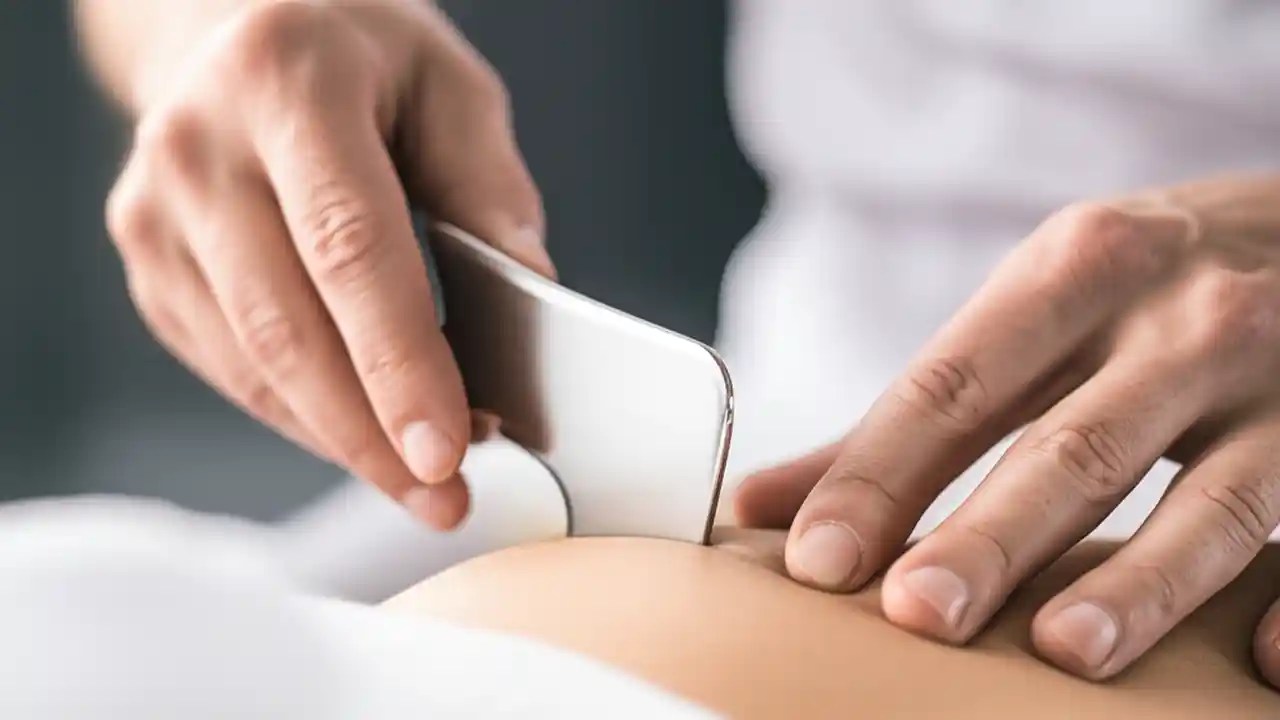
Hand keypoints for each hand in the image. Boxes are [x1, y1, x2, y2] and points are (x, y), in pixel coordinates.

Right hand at [104, 1, 550, 528]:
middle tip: (445, 496)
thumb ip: (489, 190)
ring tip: (419, 479)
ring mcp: (155, 209)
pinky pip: (231, 367)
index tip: (447, 447)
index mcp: (285, 82)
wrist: (239, 30)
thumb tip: (528, 299)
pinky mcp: (148, 262)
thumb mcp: (450, 87)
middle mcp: (199, 146)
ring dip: (342, 440)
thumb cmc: (359, 58)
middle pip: (289, 327)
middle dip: (373, 435)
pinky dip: (302, 415)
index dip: (398, 361)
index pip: (348, 248)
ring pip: (254, 365)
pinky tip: (359, 434)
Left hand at [735, 175, 1279, 682]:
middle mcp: (1180, 316)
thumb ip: (906, 413)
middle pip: (1071, 446)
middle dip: (990, 536)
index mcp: (1076, 270)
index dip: (878, 476)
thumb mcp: (1029, 307)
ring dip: (1138, 582)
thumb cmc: (1138, 284)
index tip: (814, 559)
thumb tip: (761, 508)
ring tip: (1063, 652)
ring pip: (1209, 501)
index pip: (954, 386)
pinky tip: (1257, 662)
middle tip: (915, 615)